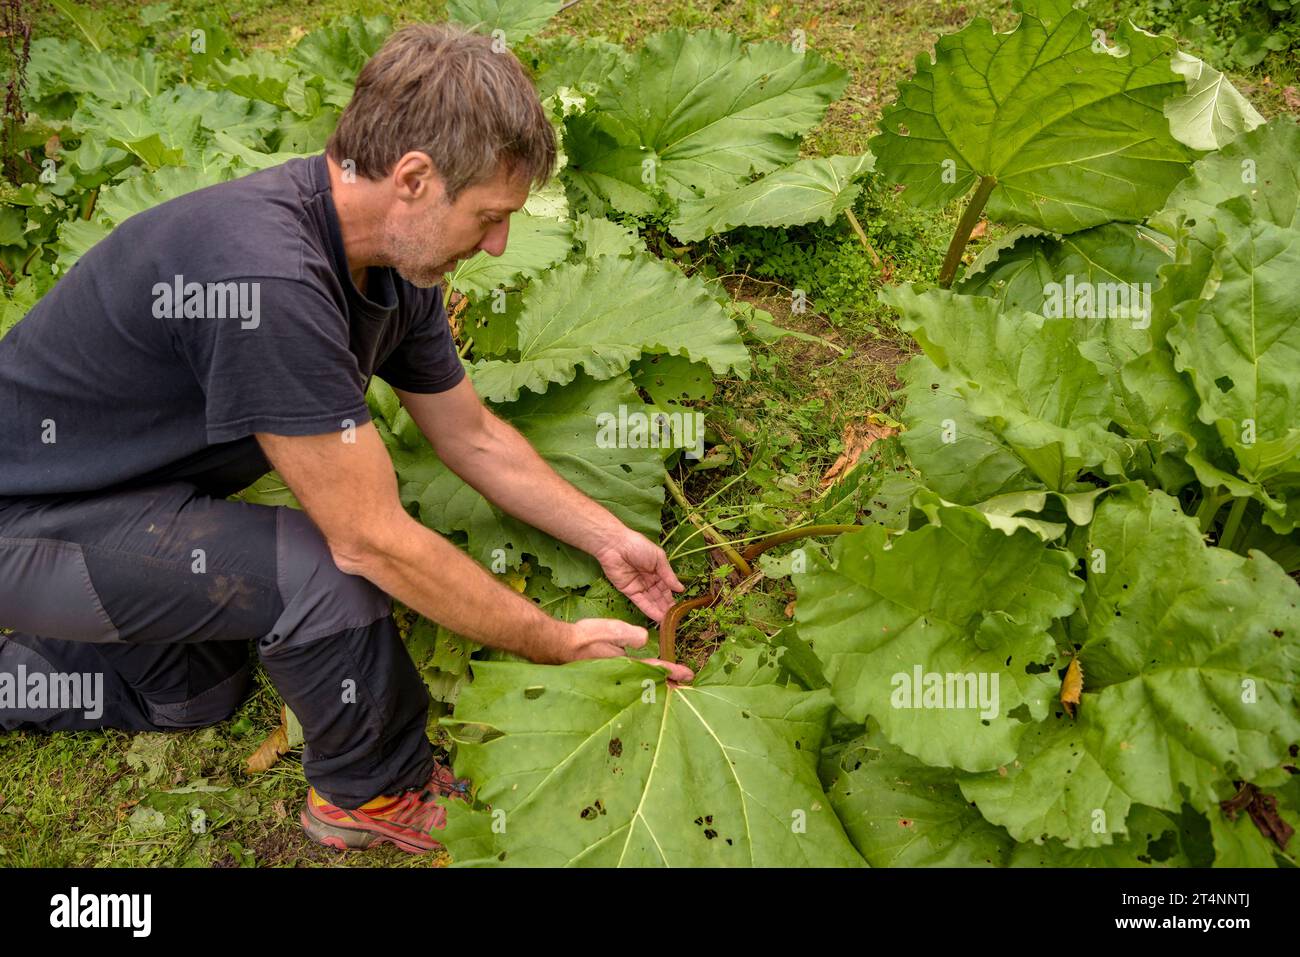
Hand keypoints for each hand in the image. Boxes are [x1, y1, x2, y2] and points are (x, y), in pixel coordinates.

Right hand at [568, 618, 693, 684]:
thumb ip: (632, 635)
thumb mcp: (612, 630)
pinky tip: (643, 675)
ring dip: (655, 681)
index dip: (673, 671)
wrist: (559, 645)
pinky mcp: (607, 675)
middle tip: (684, 683)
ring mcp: (615, 677)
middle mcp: (622, 676)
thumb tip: (645, 639)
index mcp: (626, 666)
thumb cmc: (584, 638)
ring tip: (670, 681)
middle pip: (651, 682)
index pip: (655, 669)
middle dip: (668, 682)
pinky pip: (630, 678)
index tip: (689, 674)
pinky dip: (641, 677)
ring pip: (641, 681)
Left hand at [593, 527, 684, 622]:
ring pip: (651, 601)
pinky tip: (658, 617)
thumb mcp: (658, 558)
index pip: (667, 587)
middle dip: (666, 606)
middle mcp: (649, 579)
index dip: (672, 597)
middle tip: (675, 619)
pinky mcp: (628, 591)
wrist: (615, 545)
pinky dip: (649, 610)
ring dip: (659, 611)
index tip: (680, 608)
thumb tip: (680, 589)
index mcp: (657, 570)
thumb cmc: (638, 546)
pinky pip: (640, 602)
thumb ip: (668, 575)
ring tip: (668, 622)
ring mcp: (638, 586)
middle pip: (659, 596)